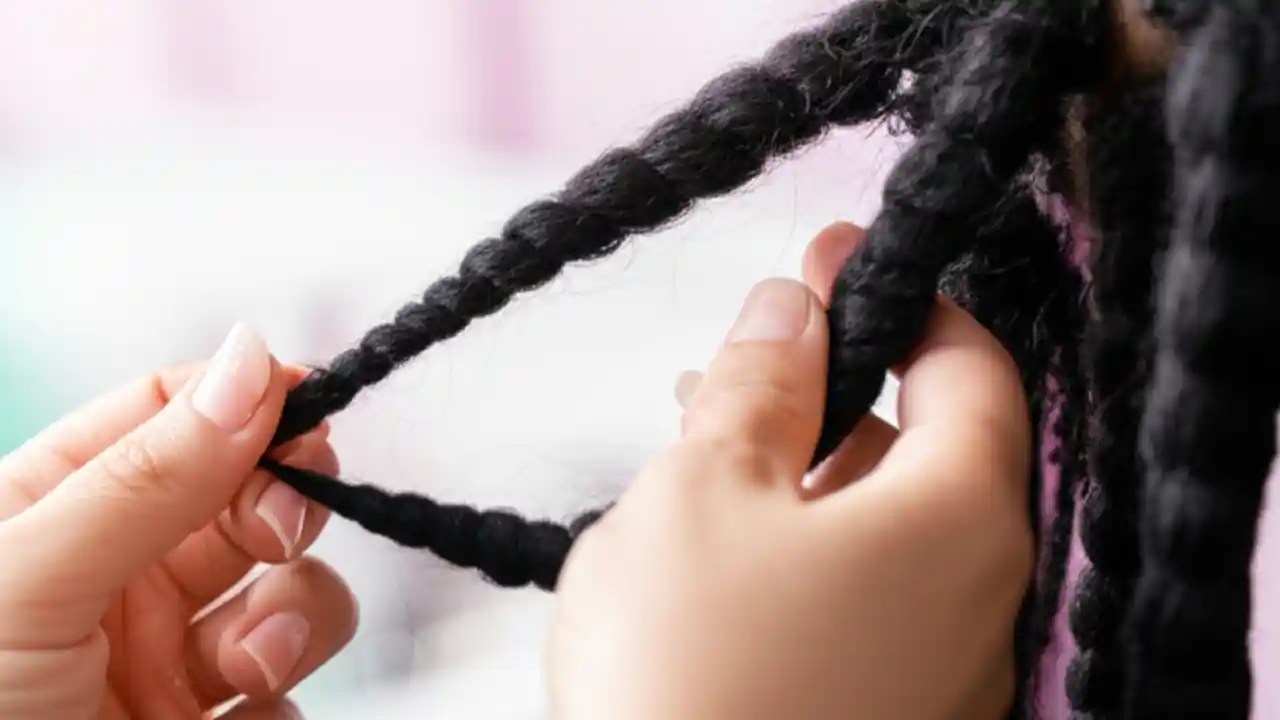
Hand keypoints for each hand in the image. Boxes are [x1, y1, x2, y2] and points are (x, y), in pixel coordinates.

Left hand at [0, 325, 356, 718]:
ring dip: (296, 617)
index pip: (171, 413)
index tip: (305, 405)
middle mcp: (121, 575)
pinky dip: (280, 704)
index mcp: (53, 509)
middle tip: (282, 533)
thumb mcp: (28, 581)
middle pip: (248, 495)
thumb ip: (148, 476)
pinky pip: (292, 693)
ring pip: (291, 592)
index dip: (244, 401)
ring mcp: (171, 656)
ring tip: (251, 664)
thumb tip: (252, 357)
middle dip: (282, 508)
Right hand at [549, 224, 1033, 718]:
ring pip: (882, 524)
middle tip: (748, 349)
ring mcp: (938, 666)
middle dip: (833, 384)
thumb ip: (760, 382)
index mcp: (959, 516)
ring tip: (704, 433)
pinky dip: (800, 543)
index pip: (971, 364)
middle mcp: (977, 596)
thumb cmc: (686, 671)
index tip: (828, 258)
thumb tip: (793, 307)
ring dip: (801, 465)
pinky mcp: (888, 711)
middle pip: (925, 445)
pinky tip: (717, 539)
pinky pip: (861, 595)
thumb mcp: (705, 485)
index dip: (899, 295)